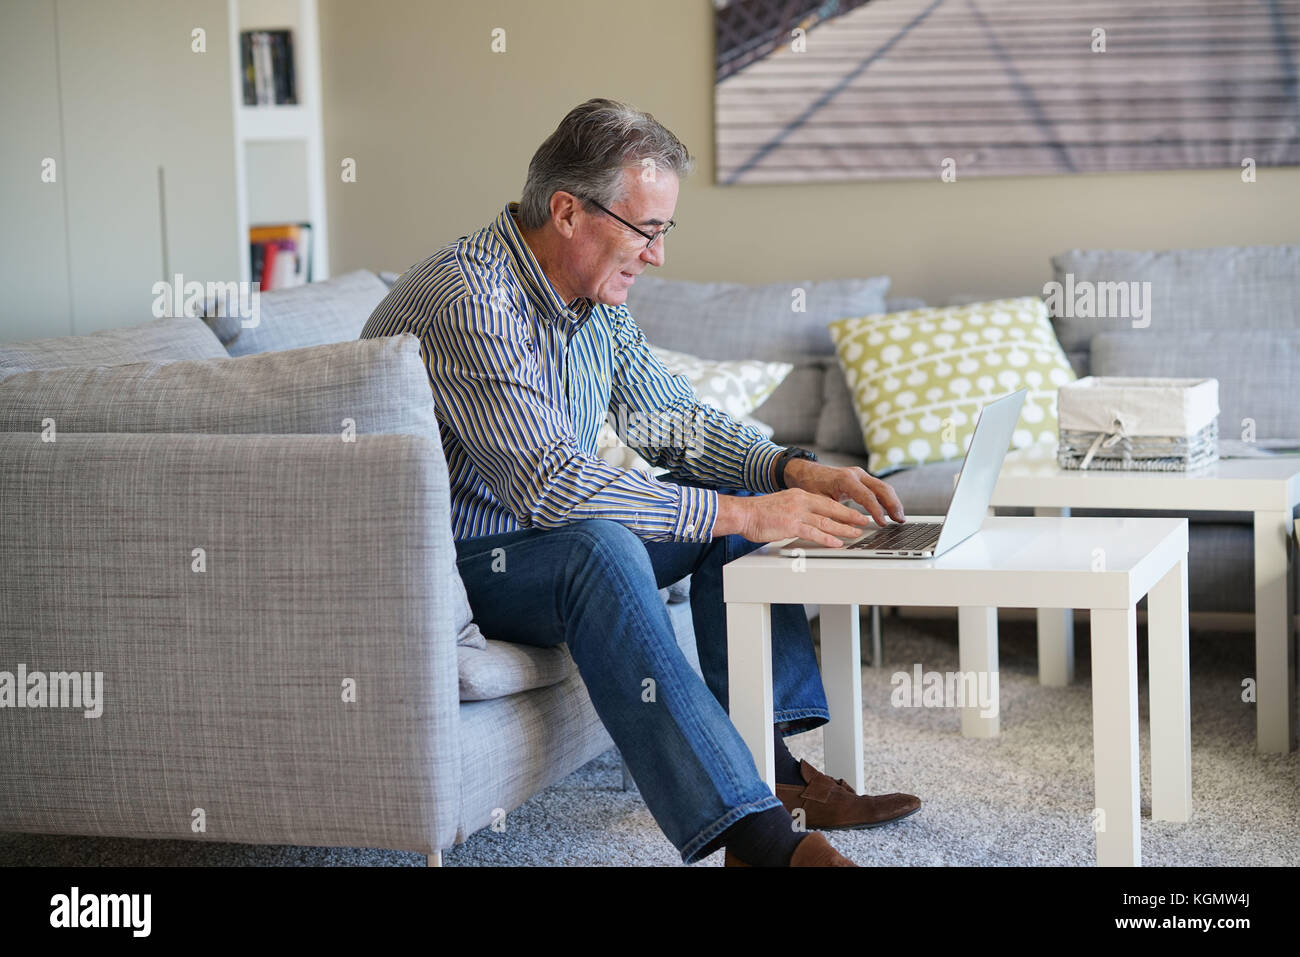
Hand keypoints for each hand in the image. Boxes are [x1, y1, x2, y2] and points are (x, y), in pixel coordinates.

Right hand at [719, 487, 877, 547]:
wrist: (742, 513)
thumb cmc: (757, 513)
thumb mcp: (781, 505)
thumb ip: (796, 511)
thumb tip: (807, 521)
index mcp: (799, 495)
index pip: (826, 502)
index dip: (843, 509)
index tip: (854, 514)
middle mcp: (800, 501)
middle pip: (831, 509)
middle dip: (850, 516)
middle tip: (865, 521)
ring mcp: (796, 513)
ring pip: (826, 521)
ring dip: (844, 528)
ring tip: (857, 533)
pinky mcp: (791, 525)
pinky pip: (813, 533)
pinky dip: (827, 538)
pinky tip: (837, 543)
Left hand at [783, 459, 904, 527]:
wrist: (806, 473)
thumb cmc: (811, 486)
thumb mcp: (820, 502)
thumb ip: (835, 514)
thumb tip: (851, 528)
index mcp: (845, 479)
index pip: (867, 496)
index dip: (876, 510)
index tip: (882, 523)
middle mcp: (856, 474)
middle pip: (882, 488)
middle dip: (893, 504)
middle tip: (900, 520)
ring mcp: (861, 475)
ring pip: (883, 487)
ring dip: (893, 502)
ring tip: (900, 518)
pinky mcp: (862, 479)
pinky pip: (879, 488)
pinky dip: (887, 499)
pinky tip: (892, 511)